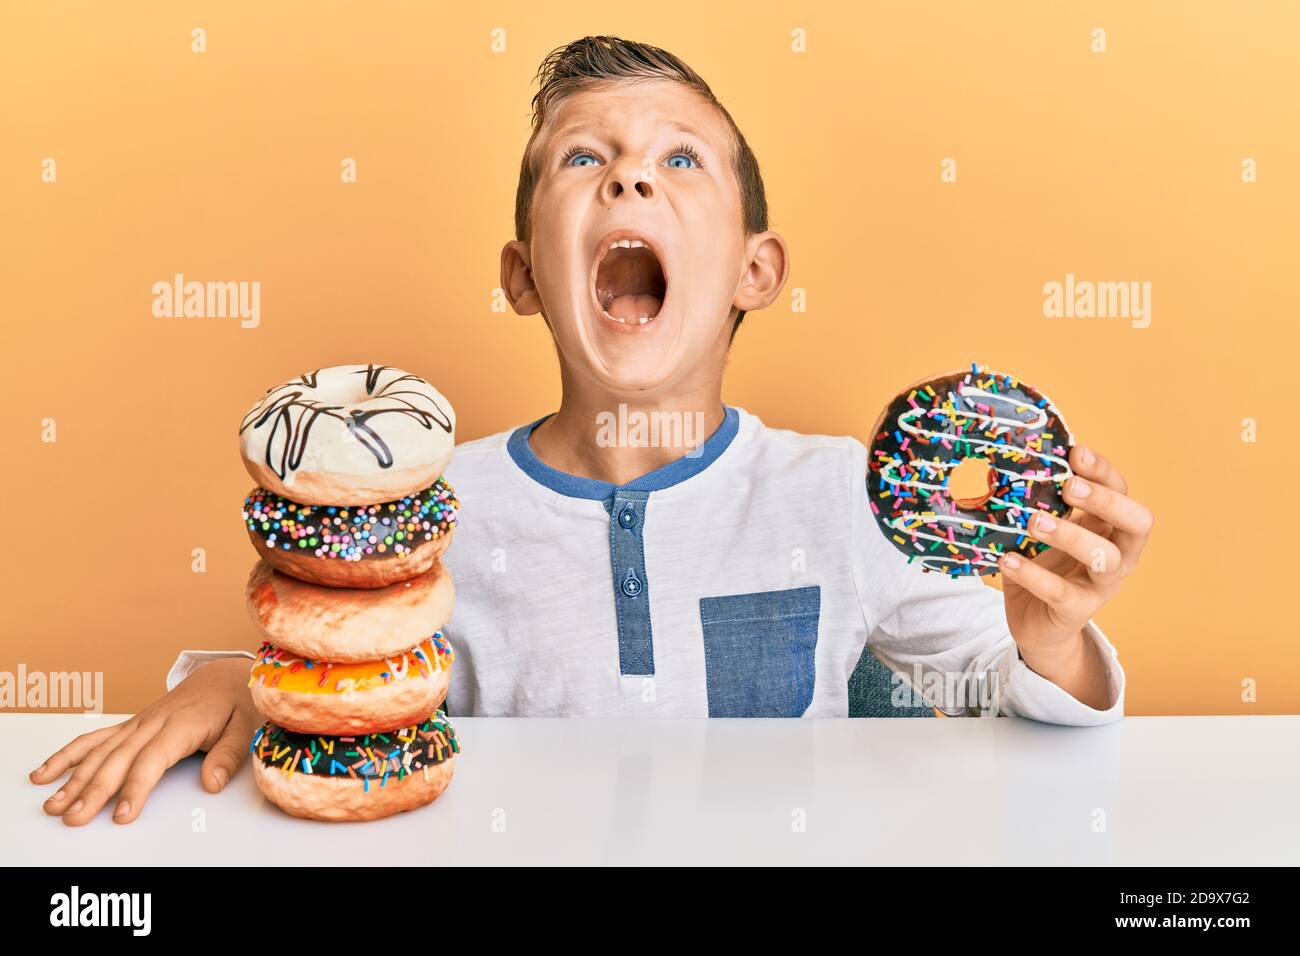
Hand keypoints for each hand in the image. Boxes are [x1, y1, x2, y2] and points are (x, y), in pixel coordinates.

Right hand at [28, 657, 257, 825]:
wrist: (224, 675)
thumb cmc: (236, 702)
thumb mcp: (247, 726)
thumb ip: (229, 755)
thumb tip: (212, 784)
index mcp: (183, 724)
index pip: (153, 759)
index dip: (136, 787)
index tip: (122, 814)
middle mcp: (154, 722)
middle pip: (119, 759)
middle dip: (93, 790)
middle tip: (73, 817)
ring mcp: (138, 722)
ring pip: (101, 750)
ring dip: (73, 777)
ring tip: (53, 804)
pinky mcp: (131, 724)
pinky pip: (95, 739)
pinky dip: (68, 755)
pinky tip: (45, 773)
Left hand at [999, 444, 1152, 685]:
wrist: (1036, 625)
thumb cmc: (1042, 567)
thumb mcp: (1041, 531)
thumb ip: (1036, 504)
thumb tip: (1005, 465)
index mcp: (1110, 528)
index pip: (1121, 491)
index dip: (1103, 471)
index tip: (1076, 452)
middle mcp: (1118, 555)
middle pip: (1136, 523)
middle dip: (1106, 501)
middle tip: (1068, 486)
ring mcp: (1101, 585)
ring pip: (1105, 559)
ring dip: (1072, 536)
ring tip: (1035, 522)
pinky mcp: (1077, 611)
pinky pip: (1061, 593)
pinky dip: (1033, 575)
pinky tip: (1007, 559)